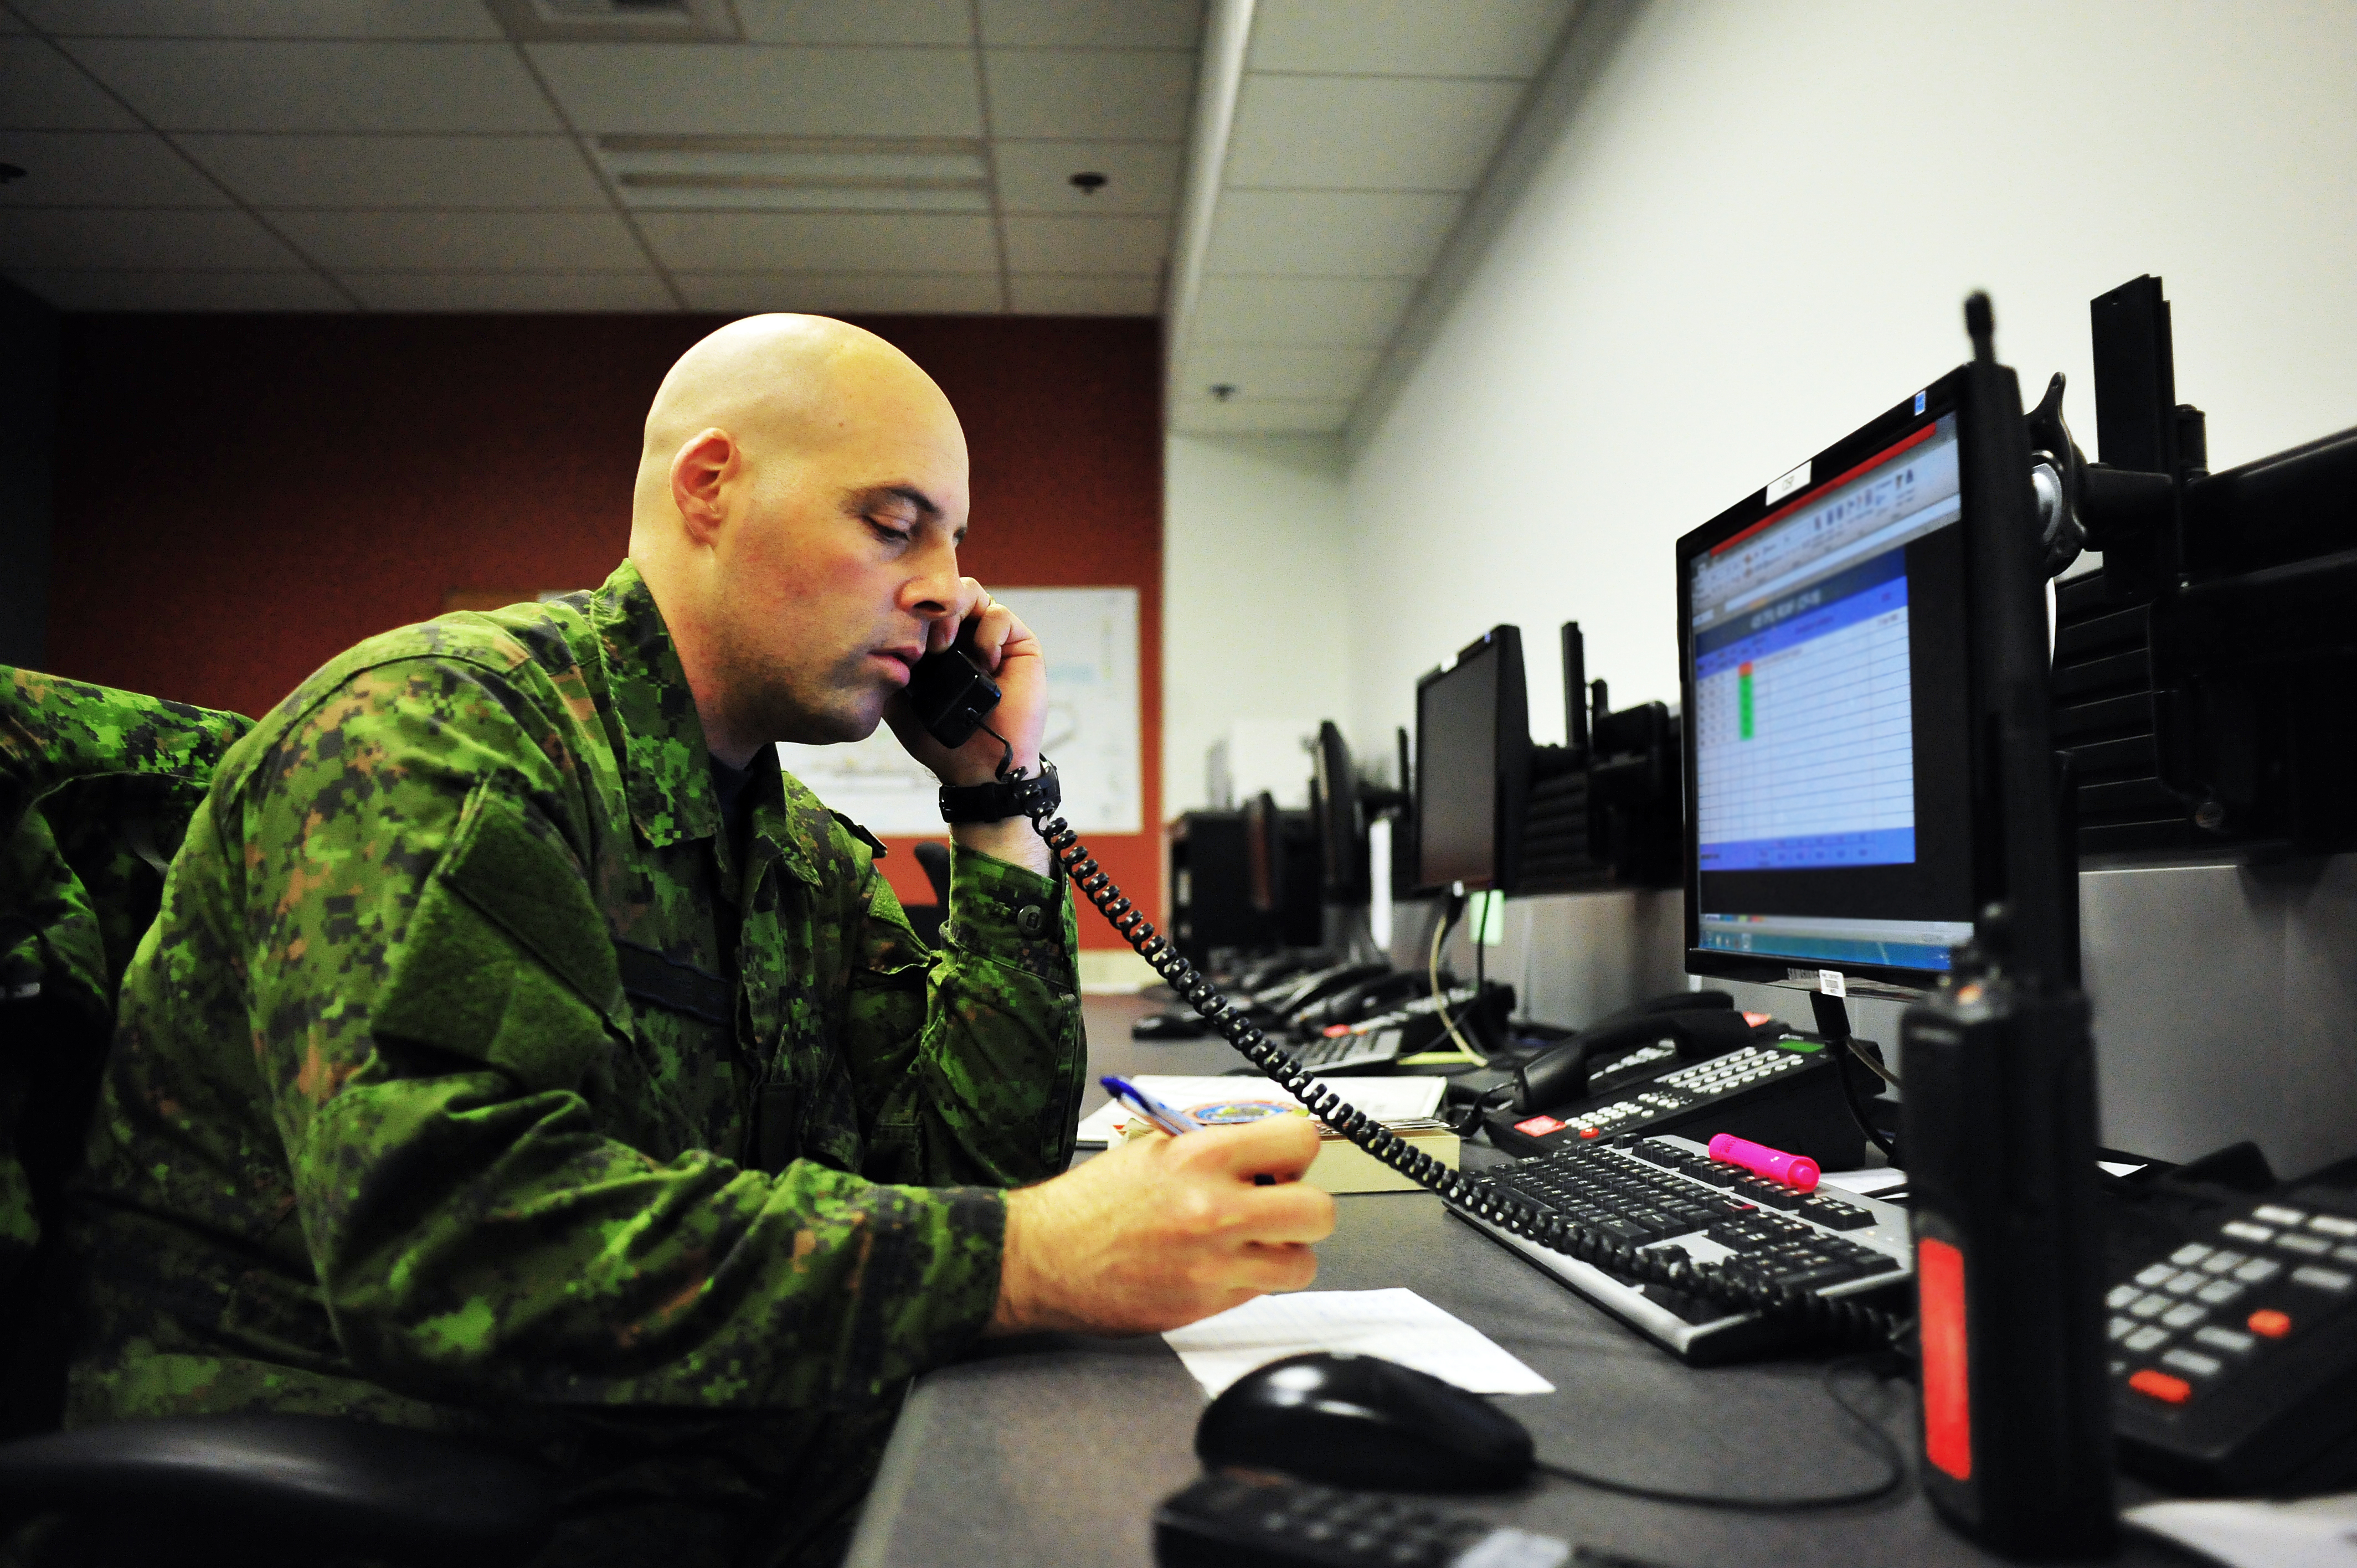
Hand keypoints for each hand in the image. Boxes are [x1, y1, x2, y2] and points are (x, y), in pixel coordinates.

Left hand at [882, 579, 1053, 873]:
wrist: (978, 766)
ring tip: (944, 646)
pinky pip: (1001, 615)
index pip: (921, 601)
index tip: (892, 615)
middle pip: (944, 589)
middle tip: (921, 637)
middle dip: (929, 604)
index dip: (907, 600)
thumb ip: (885, 668)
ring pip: (971, 593)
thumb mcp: (897, 700)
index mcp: (933, 641)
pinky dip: (989, 632)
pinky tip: (983, 661)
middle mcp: (962, 632)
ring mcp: (990, 636)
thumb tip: (870, 637)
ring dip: (954, 612)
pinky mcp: (1020, 643)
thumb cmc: (938, 739)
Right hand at [986, 1115, 1335, 1336]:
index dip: (1298, 1151)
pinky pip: (1260, 1291)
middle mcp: (1214, 1209)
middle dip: (1307, 1207)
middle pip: (1318, 1210)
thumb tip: (1268, 1151)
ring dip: (1287, 1252)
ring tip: (1255, 1242)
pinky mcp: (1204, 1306)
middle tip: (1281, 1205)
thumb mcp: (1155, 1148)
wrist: (1044, 1256)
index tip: (1287, 1159)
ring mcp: (1212, 1264)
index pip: (1298, 1141)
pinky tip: (1218, 1265)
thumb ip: (1217, 1147)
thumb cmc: (1092, 1202)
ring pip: (1301, 1263)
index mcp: (1200, 1157)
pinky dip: (1250, 1279)